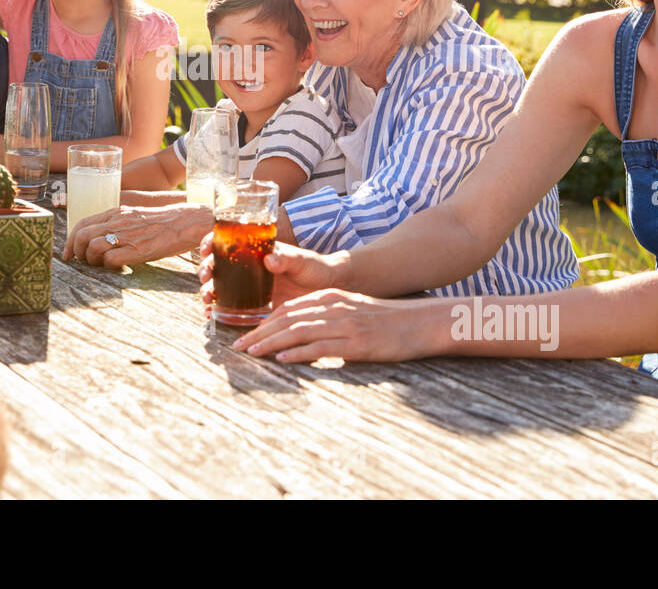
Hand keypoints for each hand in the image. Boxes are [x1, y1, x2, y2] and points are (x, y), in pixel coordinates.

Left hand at [64, 203, 212, 266]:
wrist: (184, 221)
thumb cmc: (159, 222)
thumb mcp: (132, 217)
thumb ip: (115, 224)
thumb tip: (96, 239)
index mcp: (115, 213)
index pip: (81, 223)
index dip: (70, 240)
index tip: (68, 254)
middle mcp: (118, 222)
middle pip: (82, 235)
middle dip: (75, 252)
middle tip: (79, 262)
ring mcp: (127, 235)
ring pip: (93, 247)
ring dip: (91, 260)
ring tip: (99, 264)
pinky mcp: (138, 249)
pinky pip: (112, 259)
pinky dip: (108, 265)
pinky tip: (117, 266)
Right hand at [196, 239, 345, 309]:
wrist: (327, 289)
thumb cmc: (315, 268)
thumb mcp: (302, 260)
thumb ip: (287, 259)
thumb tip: (269, 259)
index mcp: (257, 250)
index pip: (228, 240)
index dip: (212, 241)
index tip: (206, 248)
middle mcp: (248, 267)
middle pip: (218, 264)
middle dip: (206, 270)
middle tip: (206, 277)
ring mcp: (249, 286)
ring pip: (220, 285)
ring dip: (208, 291)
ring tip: (206, 299)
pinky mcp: (254, 304)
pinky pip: (232, 306)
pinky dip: (218, 310)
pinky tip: (211, 315)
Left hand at [229, 289, 436, 363]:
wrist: (420, 323)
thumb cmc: (386, 321)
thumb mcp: (352, 311)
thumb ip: (326, 318)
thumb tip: (301, 336)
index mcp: (330, 298)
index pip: (288, 309)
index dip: (263, 322)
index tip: (245, 334)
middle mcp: (333, 307)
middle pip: (286, 319)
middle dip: (259, 333)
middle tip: (237, 347)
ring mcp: (344, 324)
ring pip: (298, 331)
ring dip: (271, 343)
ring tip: (251, 353)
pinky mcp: (356, 342)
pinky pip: (321, 347)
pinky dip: (299, 353)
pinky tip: (282, 360)